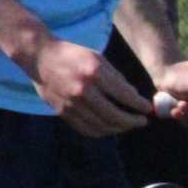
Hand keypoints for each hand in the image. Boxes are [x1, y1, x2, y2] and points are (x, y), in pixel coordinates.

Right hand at [27, 37, 153, 136]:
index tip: (148, 108)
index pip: (124, 95)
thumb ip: (116, 78)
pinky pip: (86, 129)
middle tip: (142, 121)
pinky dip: (102, 131)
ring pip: (101, 126)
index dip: (139, 105)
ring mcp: (71, 103)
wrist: (40, 57)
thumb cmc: (72, 55)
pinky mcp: (62, 112)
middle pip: (114, 115)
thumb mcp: (98, 58)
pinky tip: (110, 128)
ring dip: (119, 128)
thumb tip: (133, 97)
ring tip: (128, 125)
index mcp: (94, 73)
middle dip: (132, 121)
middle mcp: (83, 90)